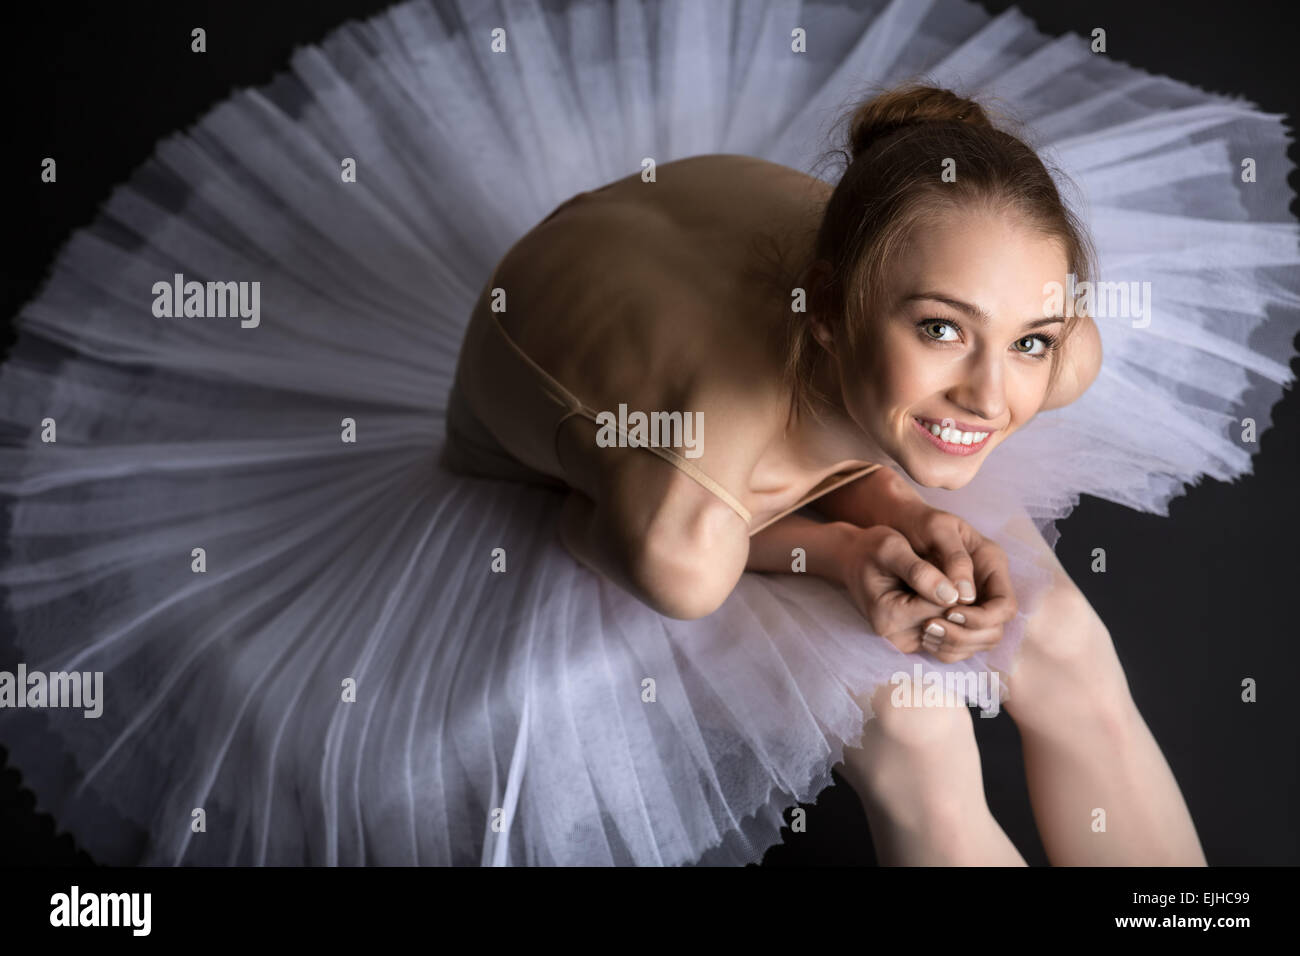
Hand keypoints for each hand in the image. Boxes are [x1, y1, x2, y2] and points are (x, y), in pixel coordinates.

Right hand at [836, 515, 1017, 662]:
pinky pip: (952, 642)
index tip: (966, 570)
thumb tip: (952, 596)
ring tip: (966, 588)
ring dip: (972, 619)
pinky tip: (960, 599)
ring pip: (958, 642)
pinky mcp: (917, 643)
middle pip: (954, 631)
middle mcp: (898, 638)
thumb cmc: (872, 549)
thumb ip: (920, 571)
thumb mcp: (891, 548)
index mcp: (889, 616)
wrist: (854, 562)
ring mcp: (908, 644)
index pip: (945, 609)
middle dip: (971, 607)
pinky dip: (964, 624)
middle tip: (973, 580)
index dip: (964, 591)